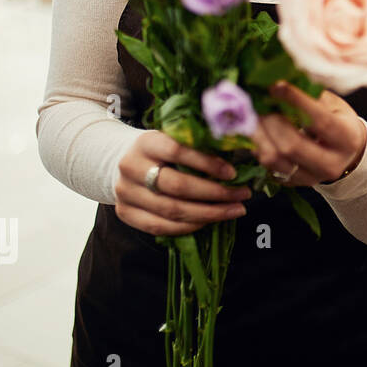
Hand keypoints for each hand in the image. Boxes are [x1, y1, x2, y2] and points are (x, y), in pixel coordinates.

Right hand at [115, 130, 248, 235]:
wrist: (123, 160)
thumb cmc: (162, 150)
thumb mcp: (175, 139)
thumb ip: (199, 147)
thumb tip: (236, 163)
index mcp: (146, 142)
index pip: (177, 151)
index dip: (207, 163)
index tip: (233, 173)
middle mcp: (131, 166)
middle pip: (177, 186)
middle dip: (215, 193)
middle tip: (242, 195)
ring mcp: (125, 192)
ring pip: (171, 210)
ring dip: (208, 213)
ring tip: (233, 210)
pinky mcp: (124, 212)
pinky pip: (159, 227)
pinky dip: (188, 227)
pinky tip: (209, 221)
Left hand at [251, 80, 366, 186]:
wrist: (348, 155)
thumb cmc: (339, 122)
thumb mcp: (334, 106)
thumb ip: (311, 96)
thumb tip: (280, 79)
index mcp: (347, 138)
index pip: (319, 120)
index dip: (295, 102)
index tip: (275, 85)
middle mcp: (332, 163)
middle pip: (292, 145)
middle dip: (270, 121)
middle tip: (258, 104)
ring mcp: (313, 178)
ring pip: (276, 160)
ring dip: (258, 136)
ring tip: (253, 117)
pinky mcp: (296, 184)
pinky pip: (268, 168)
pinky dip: (258, 148)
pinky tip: (258, 133)